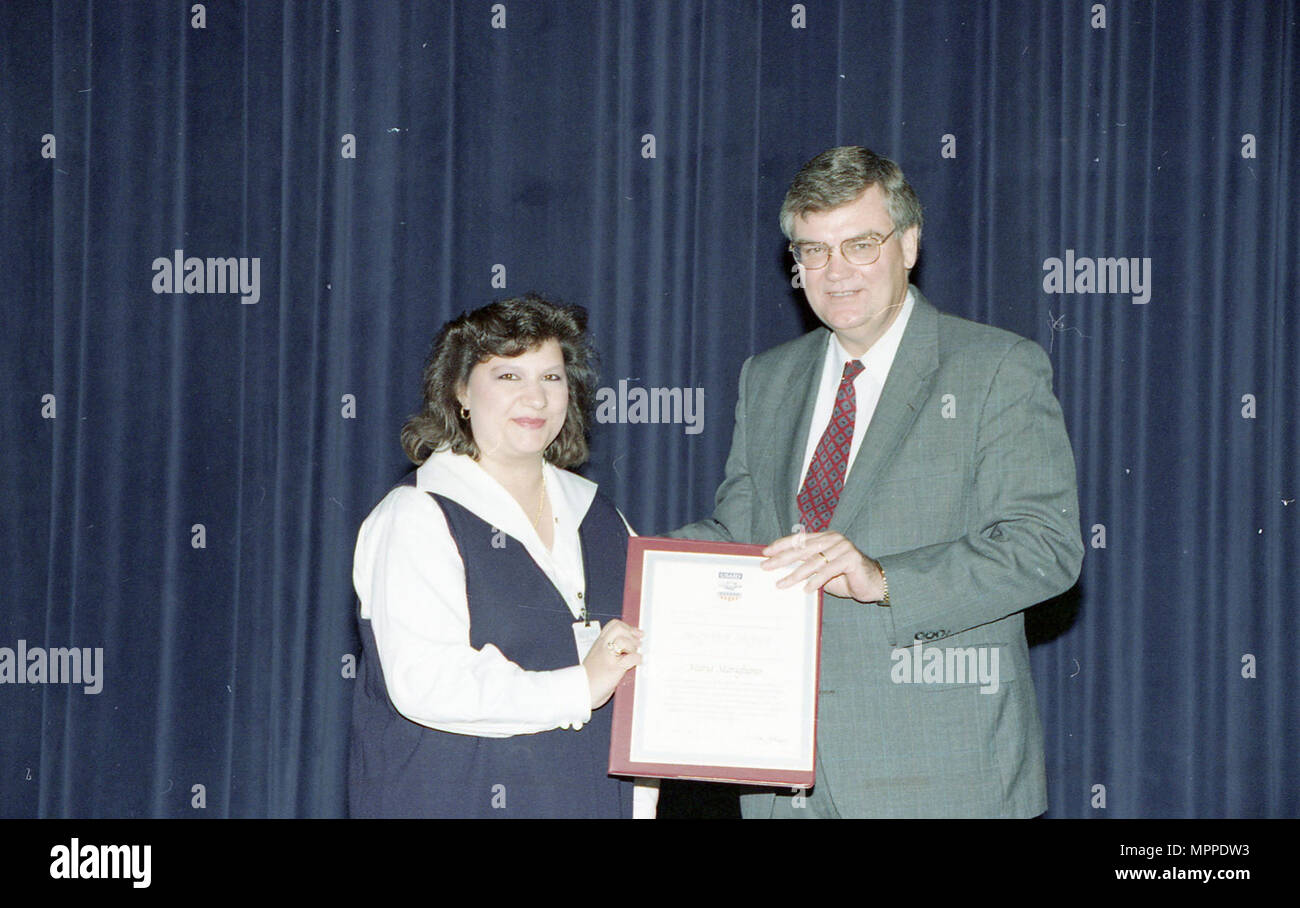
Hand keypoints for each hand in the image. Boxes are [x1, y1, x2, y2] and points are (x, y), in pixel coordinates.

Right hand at [582, 619, 643, 709]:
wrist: (582, 691)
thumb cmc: (590, 678)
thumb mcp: (597, 658)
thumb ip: (608, 651)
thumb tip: (626, 649)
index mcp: (599, 643)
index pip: (613, 625)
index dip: (627, 627)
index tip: (634, 633)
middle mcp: (603, 647)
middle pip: (618, 627)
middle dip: (631, 632)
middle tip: (637, 642)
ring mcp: (608, 657)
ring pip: (623, 640)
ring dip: (633, 646)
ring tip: (633, 653)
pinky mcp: (614, 669)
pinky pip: (630, 658)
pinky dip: (637, 659)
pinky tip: (636, 662)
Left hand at [761, 531, 885, 603]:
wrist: (873, 584)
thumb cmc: (845, 578)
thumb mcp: (821, 571)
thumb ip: (806, 566)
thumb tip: (781, 570)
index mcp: (825, 537)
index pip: (799, 539)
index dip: (782, 545)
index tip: (766, 552)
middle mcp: (833, 539)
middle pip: (803, 549)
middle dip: (782, 559)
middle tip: (767, 567)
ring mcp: (843, 547)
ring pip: (813, 561)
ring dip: (795, 574)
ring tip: (782, 584)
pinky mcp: (851, 559)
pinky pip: (828, 571)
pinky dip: (816, 581)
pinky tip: (806, 589)